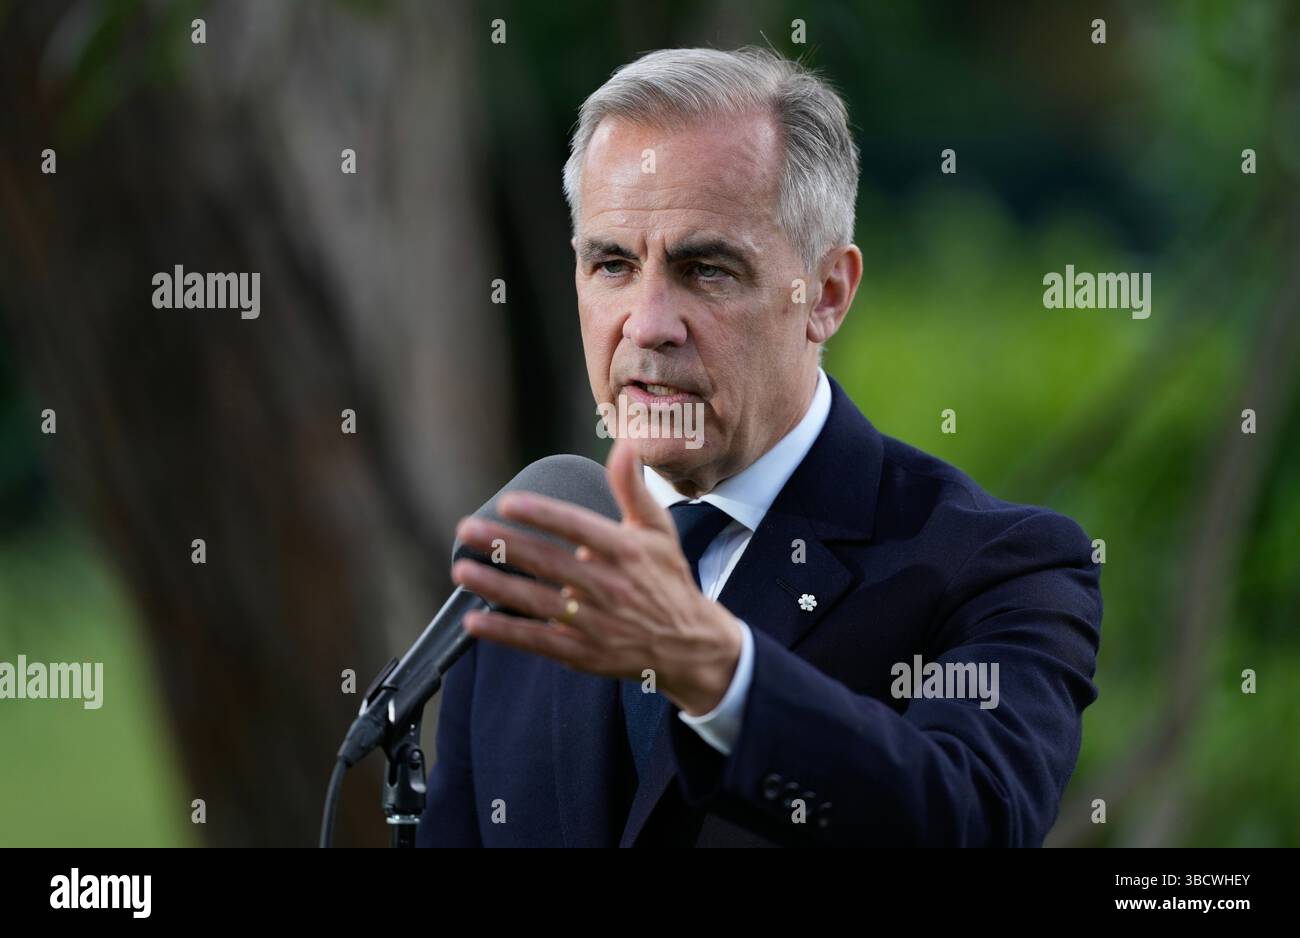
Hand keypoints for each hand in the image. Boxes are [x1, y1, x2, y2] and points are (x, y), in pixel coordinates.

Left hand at [450, 437, 743, 714]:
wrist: (689, 644)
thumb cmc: (667, 578)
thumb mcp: (658, 530)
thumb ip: (633, 488)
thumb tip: (624, 444)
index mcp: (628, 552)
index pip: (579, 528)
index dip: (544, 515)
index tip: (509, 503)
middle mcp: (611, 587)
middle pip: (550, 563)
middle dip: (505, 545)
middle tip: (468, 530)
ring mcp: (596, 622)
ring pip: (538, 601)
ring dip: (497, 586)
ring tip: (463, 570)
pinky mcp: (584, 652)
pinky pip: (538, 641)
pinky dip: (505, 632)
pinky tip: (475, 620)